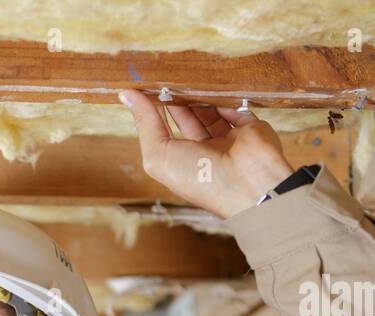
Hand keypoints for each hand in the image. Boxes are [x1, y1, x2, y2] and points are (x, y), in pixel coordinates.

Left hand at [121, 90, 295, 219]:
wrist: (247, 182)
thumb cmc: (199, 178)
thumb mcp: (158, 155)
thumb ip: (145, 124)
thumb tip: (126, 95)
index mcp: (181, 163)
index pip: (165, 132)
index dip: (154, 111)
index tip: (144, 86)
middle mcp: (204, 153)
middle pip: (188, 118)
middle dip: (176, 98)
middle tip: (166, 74)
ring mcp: (227, 139)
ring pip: (210, 110)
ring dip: (199, 94)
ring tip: (184, 73)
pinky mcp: (248, 126)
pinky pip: (234, 106)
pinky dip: (224, 96)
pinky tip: (211, 82)